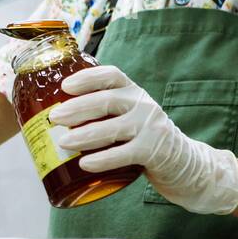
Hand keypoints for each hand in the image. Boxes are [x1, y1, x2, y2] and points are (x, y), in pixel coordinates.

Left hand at [48, 64, 237, 214]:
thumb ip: (103, 112)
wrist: (184, 163)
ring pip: (114, 128)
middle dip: (77, 108)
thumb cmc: (142, 138)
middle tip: (55, 117)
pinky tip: (84, 164)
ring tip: (63, 142)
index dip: (87, 78)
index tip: (65, 86)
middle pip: (107, 100)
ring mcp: (150, 127)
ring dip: (85, 135)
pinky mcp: (154, 151)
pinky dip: (103, 159)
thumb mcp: (128, 116)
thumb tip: (53, 114)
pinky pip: (125, 154)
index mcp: (133, 92)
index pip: (111, 75)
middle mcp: (143, 104)